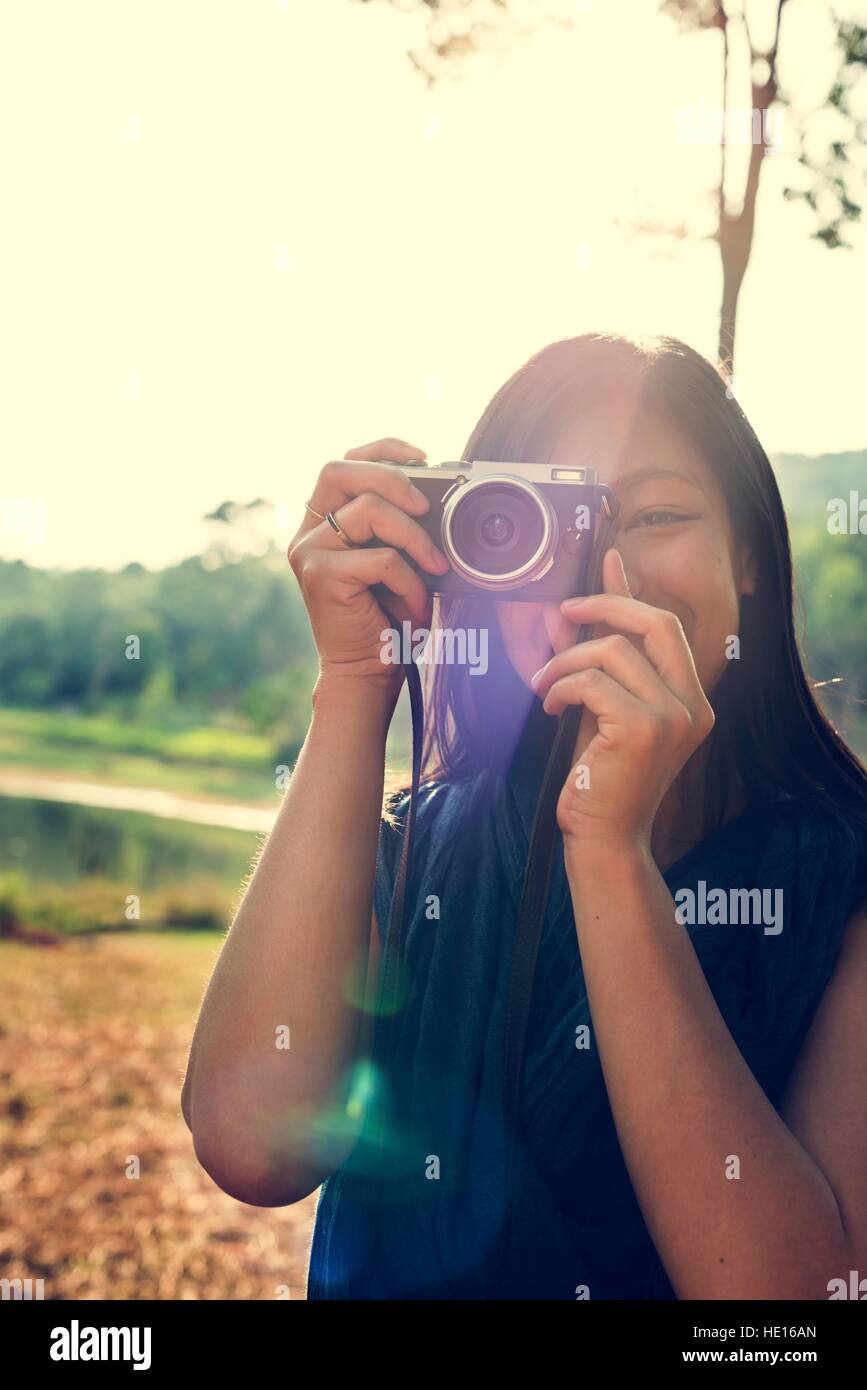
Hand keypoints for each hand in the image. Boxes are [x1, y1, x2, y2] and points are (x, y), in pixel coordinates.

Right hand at [288, 439, 449, 699]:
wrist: (368, 673)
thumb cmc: (388, 620)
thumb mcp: (400, 562)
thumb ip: (403, 527)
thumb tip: (437, 496)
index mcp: (324, 522)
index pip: (345, 462)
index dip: (383, 450)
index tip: (423, 457)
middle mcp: (309, 533)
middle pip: (340, 470)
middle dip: (392, 477)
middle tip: (427, 506)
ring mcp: (309, 553)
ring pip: (367, 510)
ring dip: (413, 536)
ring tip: (434, 567)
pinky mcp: (320, 576)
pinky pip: (380, 558)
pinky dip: (410, 580)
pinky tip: (415, 603)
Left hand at [529, 548, 714, 850]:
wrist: (603, 838)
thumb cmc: (600, 777)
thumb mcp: (606, 708)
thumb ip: (606, 661)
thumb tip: (590, 601)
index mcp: (694, 699)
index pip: (666, 626)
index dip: (632, 591)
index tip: (605, 563)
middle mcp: (694, 706)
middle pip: (655, 622)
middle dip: (605, 605)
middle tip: (564, 610)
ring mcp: (674, 718)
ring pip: (612, 652)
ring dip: (565, 662)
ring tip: (544, 686)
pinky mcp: (643, 730)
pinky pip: (592, 682)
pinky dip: (561, 687)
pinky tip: (551, 706)